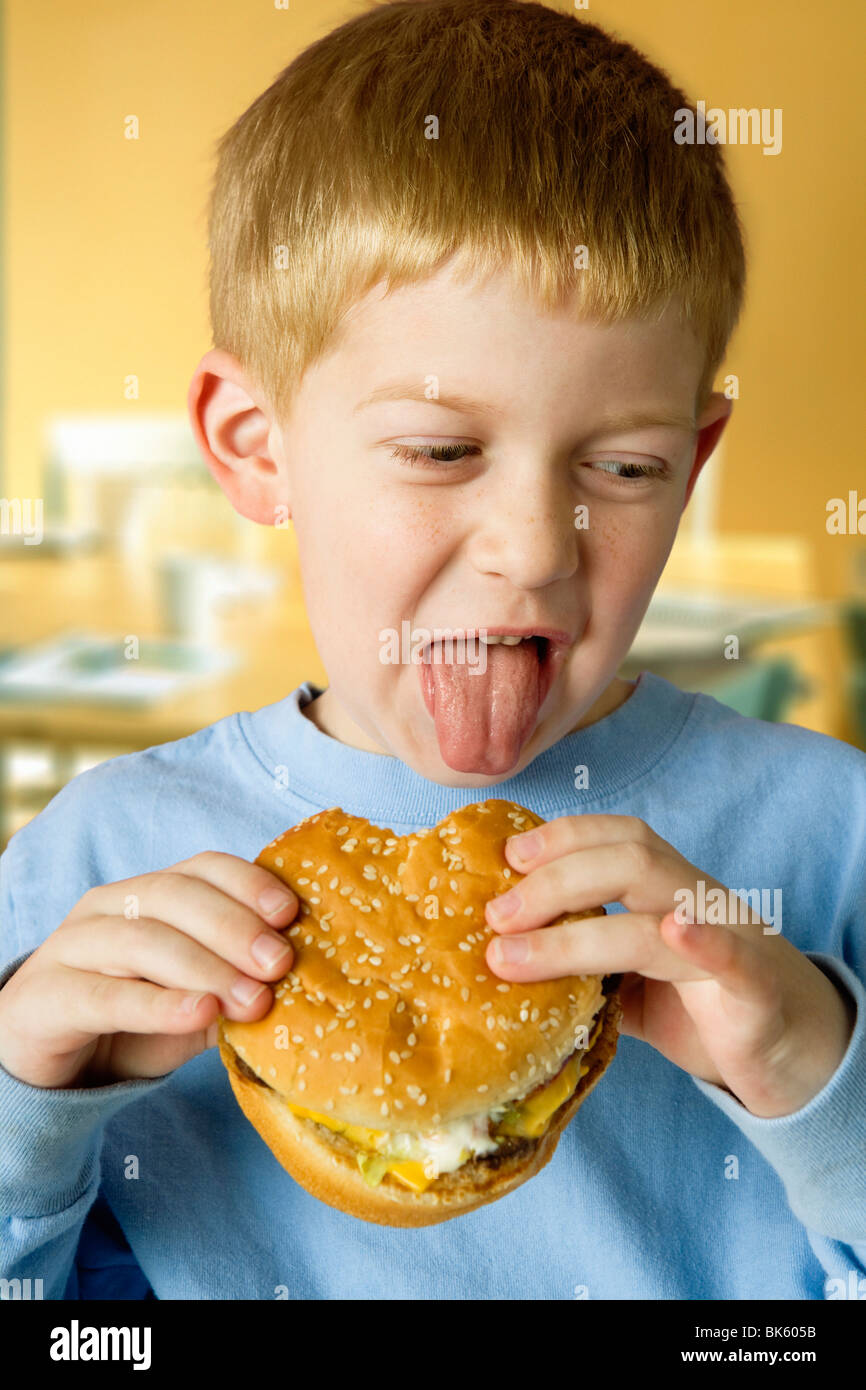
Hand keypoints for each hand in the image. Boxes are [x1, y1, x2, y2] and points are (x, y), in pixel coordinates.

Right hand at [0, 852, 298, 1088]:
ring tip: (252, 1000)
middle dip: (235, 926)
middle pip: (175, 896)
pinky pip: (106, 996)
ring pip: (143, 940)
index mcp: (149, 894)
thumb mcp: (194, 1002)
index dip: (248, 884)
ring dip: (205, 968)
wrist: (48, 1065)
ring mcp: (72, 946)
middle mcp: (109, 907)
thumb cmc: (132, 1020)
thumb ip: (236, 989)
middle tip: (280, 964)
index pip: (202, 868)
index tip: (291, 914)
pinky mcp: (47, 996)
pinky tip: (200, 1013)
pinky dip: (158, 1004)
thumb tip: (304, 989)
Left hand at [484, 815, 855, 1117]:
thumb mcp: (633, 983)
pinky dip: (703, 939)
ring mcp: (729, 939)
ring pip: (657, 914)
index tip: (506, 858)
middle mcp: (698, 901)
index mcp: (670, 890)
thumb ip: (583, 970)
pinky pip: (730, 957)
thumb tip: (501, 966)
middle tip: (496, 917)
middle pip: (630, 860)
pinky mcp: (754, 989)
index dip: (562, 837)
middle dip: (553, 880)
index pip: (619, 837)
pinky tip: (675, 931)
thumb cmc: (707, 1008)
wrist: (799, 1055)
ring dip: (575, 934)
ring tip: (513, 955)